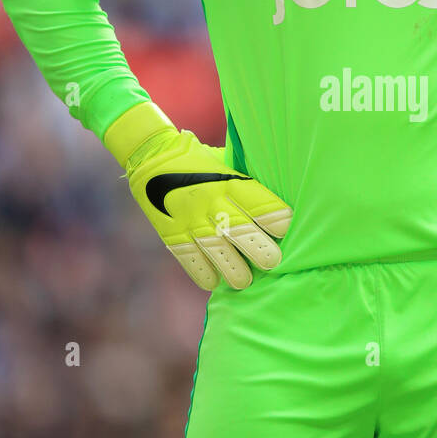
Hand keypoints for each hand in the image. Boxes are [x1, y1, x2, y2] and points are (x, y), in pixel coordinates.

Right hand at [106, 104, 291, 290]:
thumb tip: (276, 202)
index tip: (285, 230)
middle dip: (258, 248)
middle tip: (273, 261)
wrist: (151, 155)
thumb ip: (245, 182)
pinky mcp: (171, 232)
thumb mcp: (225, 163)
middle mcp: (209, 201)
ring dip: (232, 268)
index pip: (257, 203)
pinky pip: (188, 257)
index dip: (275, 219)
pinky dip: (201, 272)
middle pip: (239, 229)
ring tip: (245, 281)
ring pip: (215, 248)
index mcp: (228, 181)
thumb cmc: (200, 160)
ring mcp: (189, 218)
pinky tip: (214, 282)